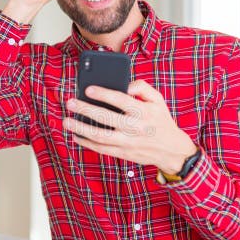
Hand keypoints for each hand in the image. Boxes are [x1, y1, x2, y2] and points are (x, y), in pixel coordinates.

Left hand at [62, 80, 197, 173]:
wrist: (172, 150)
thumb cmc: (161, 120)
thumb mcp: (158, 100)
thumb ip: (143, 87)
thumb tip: (126, 86)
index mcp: (144, 112)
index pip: (121, 100)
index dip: (104, 94)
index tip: (88, 89)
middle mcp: (135, 127)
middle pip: (106, 118)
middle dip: (86, 110)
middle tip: (70, 103)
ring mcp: (129, 142)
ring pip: (101, 136)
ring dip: (81, 129)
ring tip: (67, 121)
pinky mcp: (124, 154)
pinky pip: (102, 149)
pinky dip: (87, 143)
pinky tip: (76, 136)